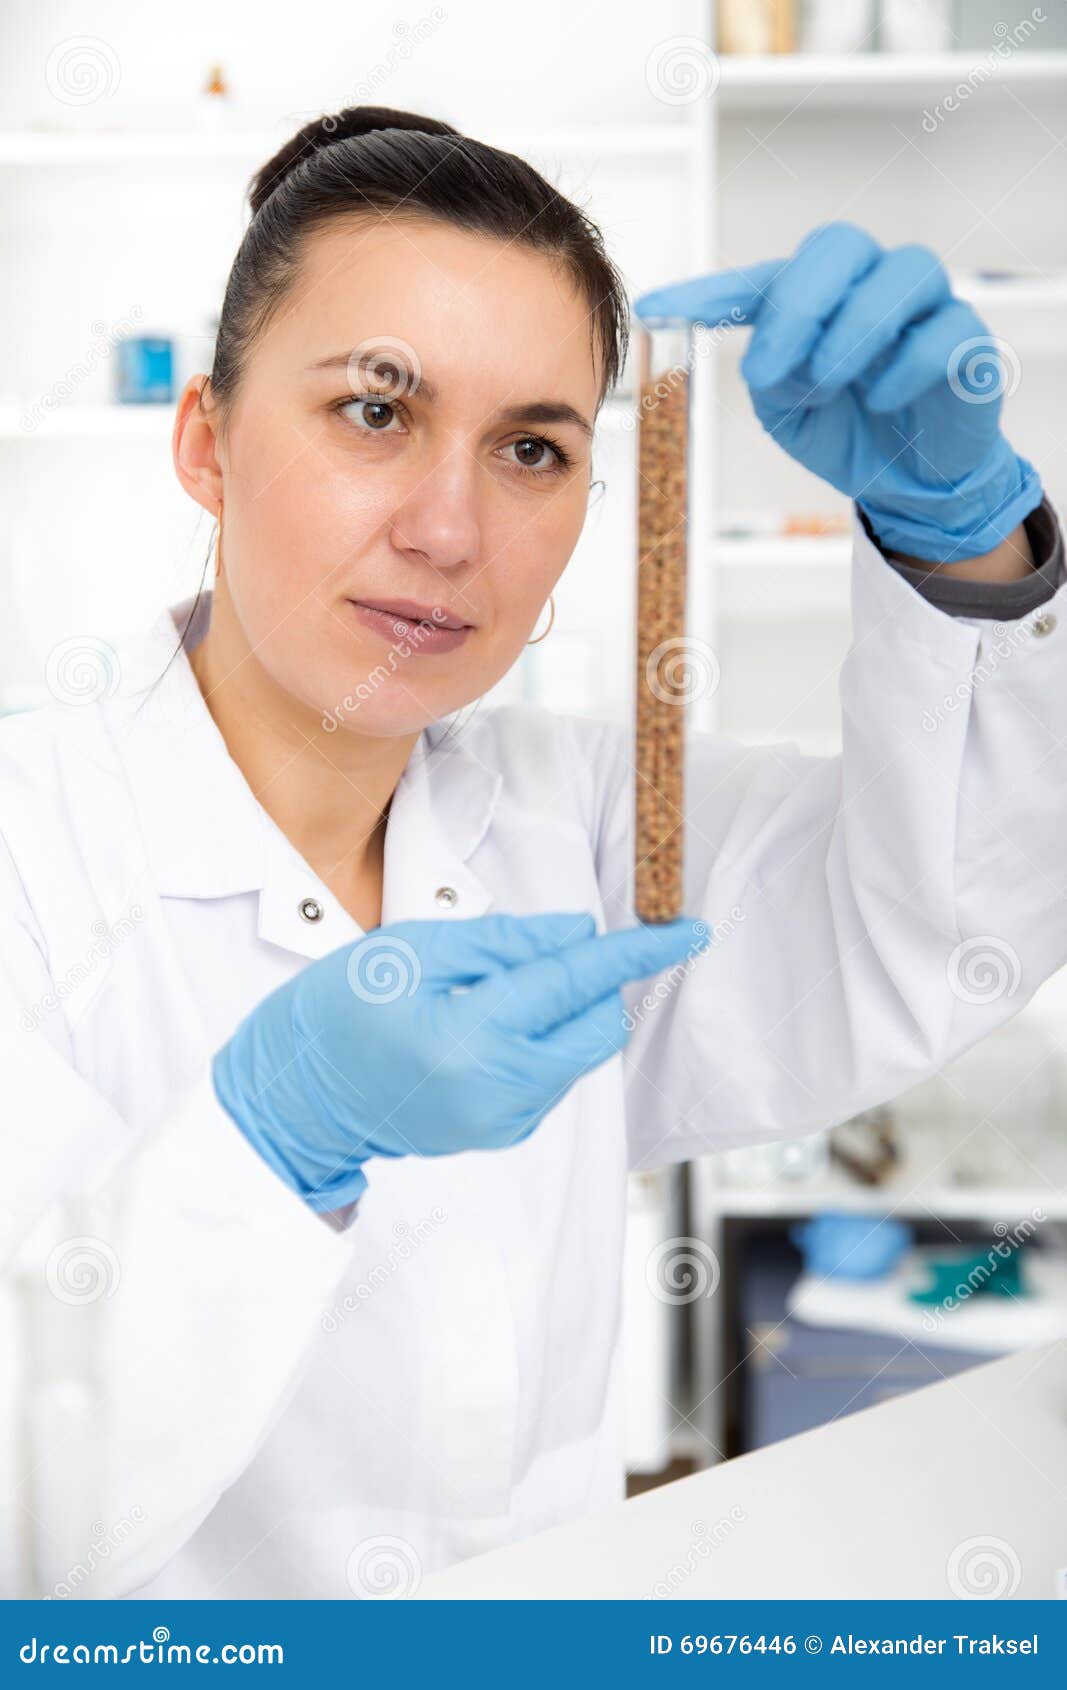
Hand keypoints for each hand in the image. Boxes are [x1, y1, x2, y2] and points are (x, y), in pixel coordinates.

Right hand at [213, 911, 708, 1209]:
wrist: (298, 1094)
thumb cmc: (343, 1010)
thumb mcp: (413, 950)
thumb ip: (503, 942)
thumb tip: (578, 934)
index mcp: (471, 1035)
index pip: (574, 983)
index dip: (634, 955)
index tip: (687, 933)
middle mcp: (498, 1090)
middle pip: (596, 1029)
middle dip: (585, 988)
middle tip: (524, 962)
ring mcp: (502, 1121)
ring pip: (578, 1055)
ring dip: (558, 1017)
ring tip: (483, 1001)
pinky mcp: (501, 1135)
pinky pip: (550, 1079)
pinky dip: (536, 1046)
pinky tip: (477, 1035)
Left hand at [635, 221, 1041, 563]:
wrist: (909, 483)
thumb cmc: (847, 431)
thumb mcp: (788, 412)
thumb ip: (773, 376)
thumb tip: (769, 357)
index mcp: (818, 298)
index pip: (761, 280)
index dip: (706, 292)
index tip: (654, 311)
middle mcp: (871, 285)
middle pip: (840, 245)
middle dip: (798, 305)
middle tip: (770, 370)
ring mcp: (926, 308)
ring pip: (903, 272)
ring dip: (853, 330)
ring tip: (826, 384)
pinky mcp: (967, 344)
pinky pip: (945, 331)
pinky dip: (905, 367)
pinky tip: (879, 400)